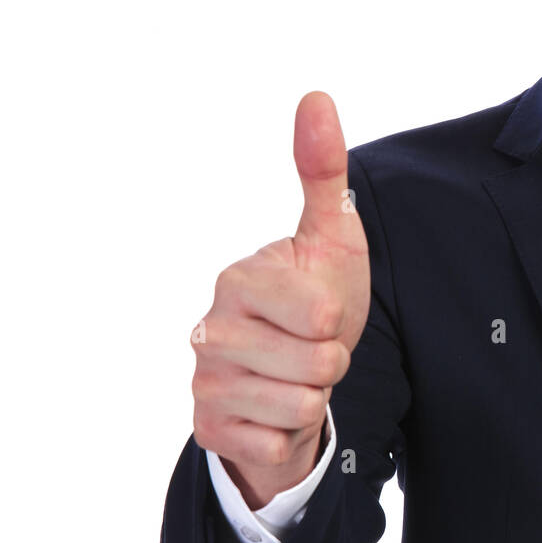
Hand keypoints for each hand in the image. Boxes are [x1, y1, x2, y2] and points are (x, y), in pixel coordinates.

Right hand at [191, 92, 369, 506]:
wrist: (294, 374)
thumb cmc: (316, 299)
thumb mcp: (332, 236)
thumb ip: (323, 171)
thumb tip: (316, 97)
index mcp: (239, 280)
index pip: (322, 316)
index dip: (337, 322)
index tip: (319, 313)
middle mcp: (209, 329)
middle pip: (317, 365)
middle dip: (331, 363)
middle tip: (311, 350)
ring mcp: (202, 382)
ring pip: (300, 408)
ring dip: (313, 400)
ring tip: (295, 377)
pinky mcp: (207, 430)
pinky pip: (276, 446)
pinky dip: (289, 437)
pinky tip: (273, 414)